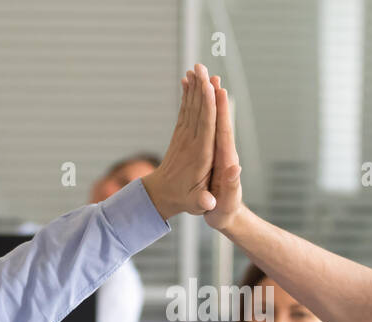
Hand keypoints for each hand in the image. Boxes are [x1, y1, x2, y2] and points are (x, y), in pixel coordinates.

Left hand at [141, 64, 216, 220]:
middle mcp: (191, 141)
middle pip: (198, 110)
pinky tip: (189, 80)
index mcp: (199, 155)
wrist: (161, 194)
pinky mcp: (180, 134)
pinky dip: (187, 95)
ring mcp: (184, 136)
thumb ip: (203, 202)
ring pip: (191, 107)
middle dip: (201, 89)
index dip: (208, 106)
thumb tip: (209, 203)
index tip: (210, 88)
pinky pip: (185, 111)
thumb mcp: (196, 204)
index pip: (205, 126)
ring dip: (195, 87)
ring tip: (197, 67)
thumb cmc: (185, 199)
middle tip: (202, 67)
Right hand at [203, 75, 245, 231]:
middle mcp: (224, 149)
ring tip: (197, 75)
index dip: (221, 111)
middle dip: (214, 96)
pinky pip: (203, 123)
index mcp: (226, 159)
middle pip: (219, 118)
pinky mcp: (210, 148)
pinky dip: (197, 108)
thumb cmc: (224, 211)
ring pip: (211, 117)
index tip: (218, 91)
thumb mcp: (226, 203)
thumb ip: (231, 186)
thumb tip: (236, 168)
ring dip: (205, 96)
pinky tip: (190, 92)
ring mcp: (217, 147)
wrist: (226, 214)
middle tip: (207, 72)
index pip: (224, 131)